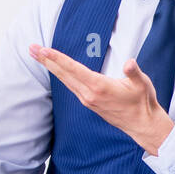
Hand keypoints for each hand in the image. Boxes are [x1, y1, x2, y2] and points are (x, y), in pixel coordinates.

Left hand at [29, 43, 174, 155]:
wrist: (141, 125)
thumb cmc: (142, 103)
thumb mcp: (142, 85)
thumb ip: (134, 73)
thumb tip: (130, 63)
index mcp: (99, 87)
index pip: (73, 69)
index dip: (58, 59)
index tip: (44, 50)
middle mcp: (88, 94)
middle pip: (63, 74)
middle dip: (46, 60)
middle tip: (32, 48)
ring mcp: (86, 99)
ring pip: (64, 80)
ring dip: (50, 67)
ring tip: (38, 55)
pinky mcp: (88, 102)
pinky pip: (70, 85)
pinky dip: (60, 75)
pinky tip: (55, 69)